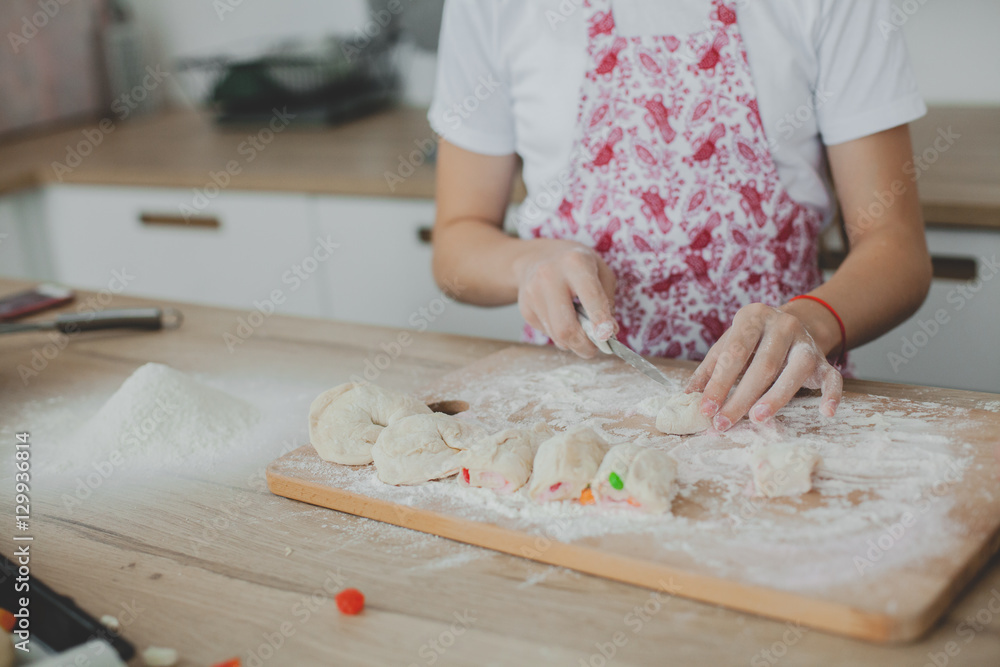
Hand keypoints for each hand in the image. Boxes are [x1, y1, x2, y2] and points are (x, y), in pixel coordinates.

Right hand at [513, 240, 617, 357]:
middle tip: (595, 350)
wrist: (536, 257)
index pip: (590, 297)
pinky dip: (561, 335)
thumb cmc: (575, 264)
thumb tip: (608, 333)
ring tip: (582, 334)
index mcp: (574, 263)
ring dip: (574, 343)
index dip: (601, 320)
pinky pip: (548, 333)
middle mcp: (549, 276)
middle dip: (584, 346)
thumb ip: (607, 299)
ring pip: (556, 335)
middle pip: (566, 327)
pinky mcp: (525, 308)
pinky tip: (564, 319)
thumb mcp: (600, 270)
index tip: (608, 336)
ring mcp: (533, 293)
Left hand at [686, 302, 842, 429]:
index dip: (719, 383)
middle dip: (742, 397)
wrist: (792, 323)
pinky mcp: (824, 360)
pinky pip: (833, 378)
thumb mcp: (727, 346)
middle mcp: (783, 325)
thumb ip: (709, 369)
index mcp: (753, 318)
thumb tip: (688, 396)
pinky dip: (832, 395)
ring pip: (796, 370)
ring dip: (777, 396)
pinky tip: (825, 413)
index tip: (706, 408)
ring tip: (757, 418)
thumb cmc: (751, 340)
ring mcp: (806, 342)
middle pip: (763, 365)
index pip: (734, 353)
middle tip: (725, 422)